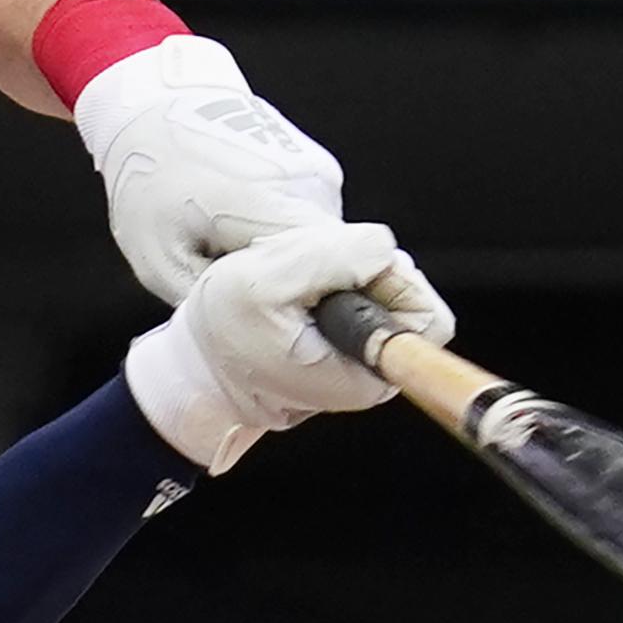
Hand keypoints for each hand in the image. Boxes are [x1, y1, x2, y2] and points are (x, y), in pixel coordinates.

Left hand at [74, 35, 346, 305]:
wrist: (156, 104)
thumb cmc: (149, 181)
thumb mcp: (160, 261)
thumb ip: (211, 303)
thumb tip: (251, 334)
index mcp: (263, 208)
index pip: (326, 274)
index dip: (318, 309)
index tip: (293, 329)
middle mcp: (304, 185)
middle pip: (327, 261)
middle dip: (297, 285)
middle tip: (252, 290)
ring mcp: (317, 170)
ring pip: (323, 239)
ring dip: (291, 254)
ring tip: (241, 243)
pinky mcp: (319, 163)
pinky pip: (316, 214)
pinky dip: (290, 227)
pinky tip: (250, 215)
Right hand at [122, 222, 455, 472]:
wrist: (196, 360)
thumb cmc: (222, 328)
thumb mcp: (266, 280)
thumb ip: (335, 258)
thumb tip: (384, 248)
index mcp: (365, 374)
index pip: (426, 317)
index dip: (394, 278)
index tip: (348, 272)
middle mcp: (372, 374)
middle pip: (410, 298)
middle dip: (367, 270)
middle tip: (311, 273)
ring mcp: (360, 361)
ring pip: (385, 293)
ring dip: (346, 271)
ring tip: (297, 280)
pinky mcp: (347, 347)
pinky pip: (364, 296)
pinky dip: (335, 279)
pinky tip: (297, 286)